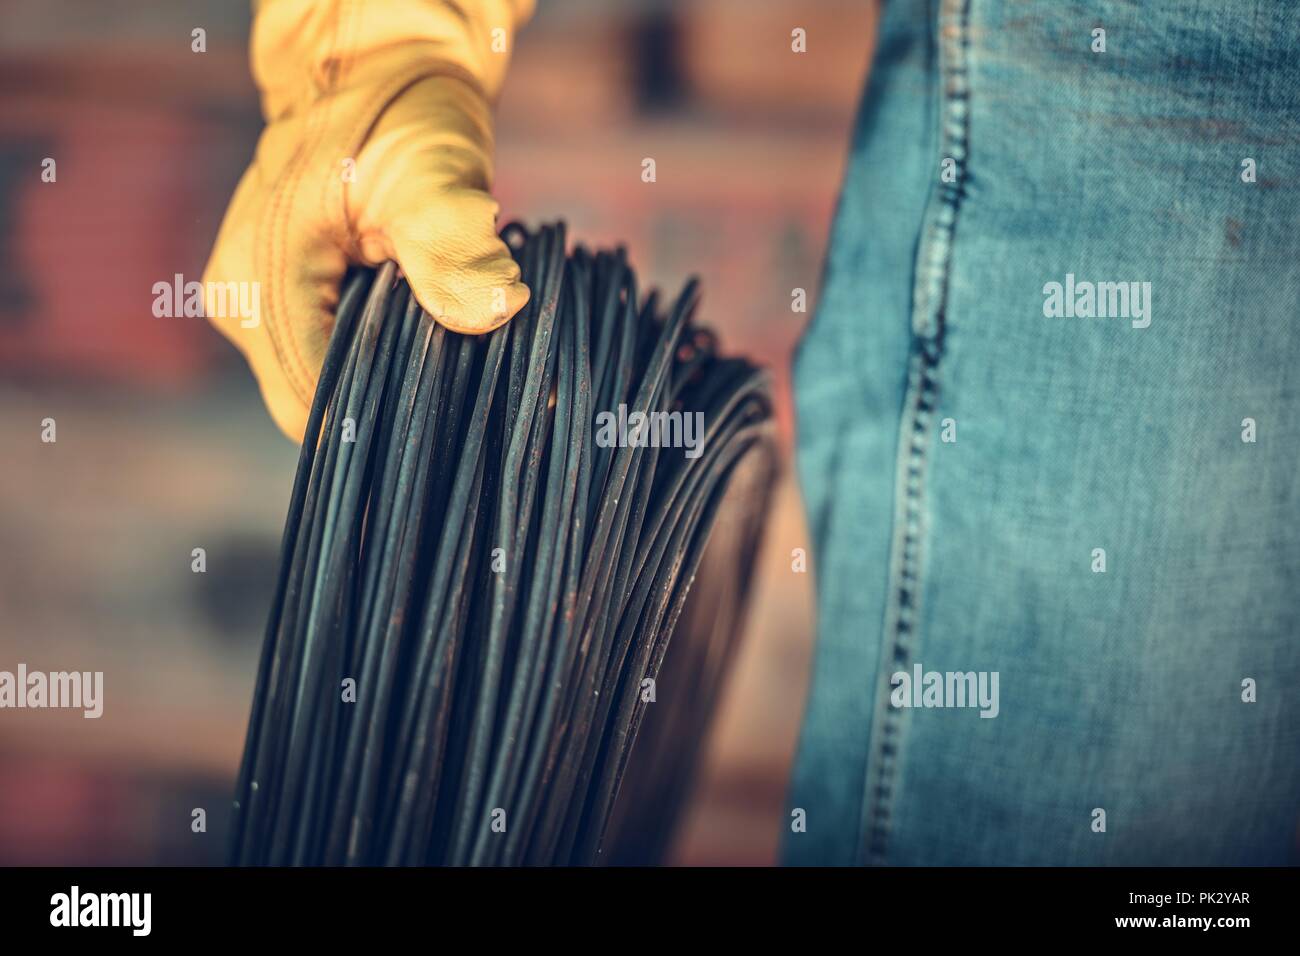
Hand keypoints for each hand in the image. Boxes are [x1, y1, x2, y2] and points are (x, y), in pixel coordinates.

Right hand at [202, 0, 533, 441]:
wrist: (372, 79)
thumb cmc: (398, 117)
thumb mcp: (433, 173)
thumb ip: (454, 246)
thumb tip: (494, 310)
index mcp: (260, 283)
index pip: (315, 404)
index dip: (383, 421)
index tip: (457, 414)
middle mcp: (243, 304)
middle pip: (318, 407)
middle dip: (391, 407)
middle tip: (467, 390)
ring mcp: (257, 305)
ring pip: (325, 387)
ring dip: (388, 384)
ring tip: (451, 363)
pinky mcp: (283, 302)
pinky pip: (331, 356)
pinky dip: (382, 357)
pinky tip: (430, 342)